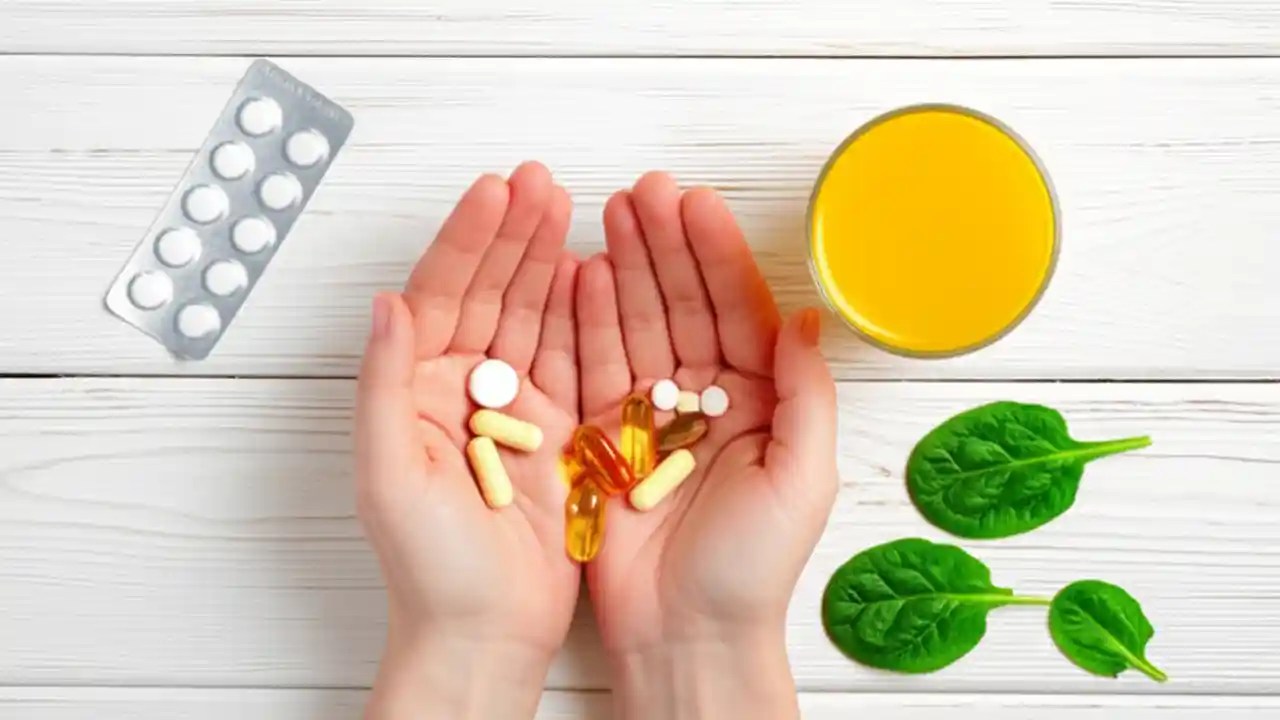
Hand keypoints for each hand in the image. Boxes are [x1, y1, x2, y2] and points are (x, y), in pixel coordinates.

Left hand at [355, 163, 579, 718]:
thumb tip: (386, 303)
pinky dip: (580, 312)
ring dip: (546, 259)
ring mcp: (511, 405)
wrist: (485, 631)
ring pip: (529, 314)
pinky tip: (592, 272)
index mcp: (414, 389)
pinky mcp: (555, 429)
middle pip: (487, 292)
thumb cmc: (429, 568)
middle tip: (541, 184)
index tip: (496, 193)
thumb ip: (385, 385)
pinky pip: (568, 355)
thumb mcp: (390, 476)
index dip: (467, 241)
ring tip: (568, 207)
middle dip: (512, 235)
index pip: (439, 295)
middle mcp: (460, 388)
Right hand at [577, 173, 838, 718]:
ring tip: (609, 215)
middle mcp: (706, 399)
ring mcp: (651, 415)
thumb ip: (807, 394)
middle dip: (664, 246)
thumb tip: (805, 317)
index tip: (694, 205)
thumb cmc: (752, 570)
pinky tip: (579, 277)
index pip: (737, 310)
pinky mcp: (605, 437)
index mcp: (761, 401)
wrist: (686, 635)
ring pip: (637, 325)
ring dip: (624, 269)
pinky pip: (595, 367)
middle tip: (642, 192)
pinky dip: (586, 322)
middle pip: (683, 305)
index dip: (715, 256)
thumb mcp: (804, 478)